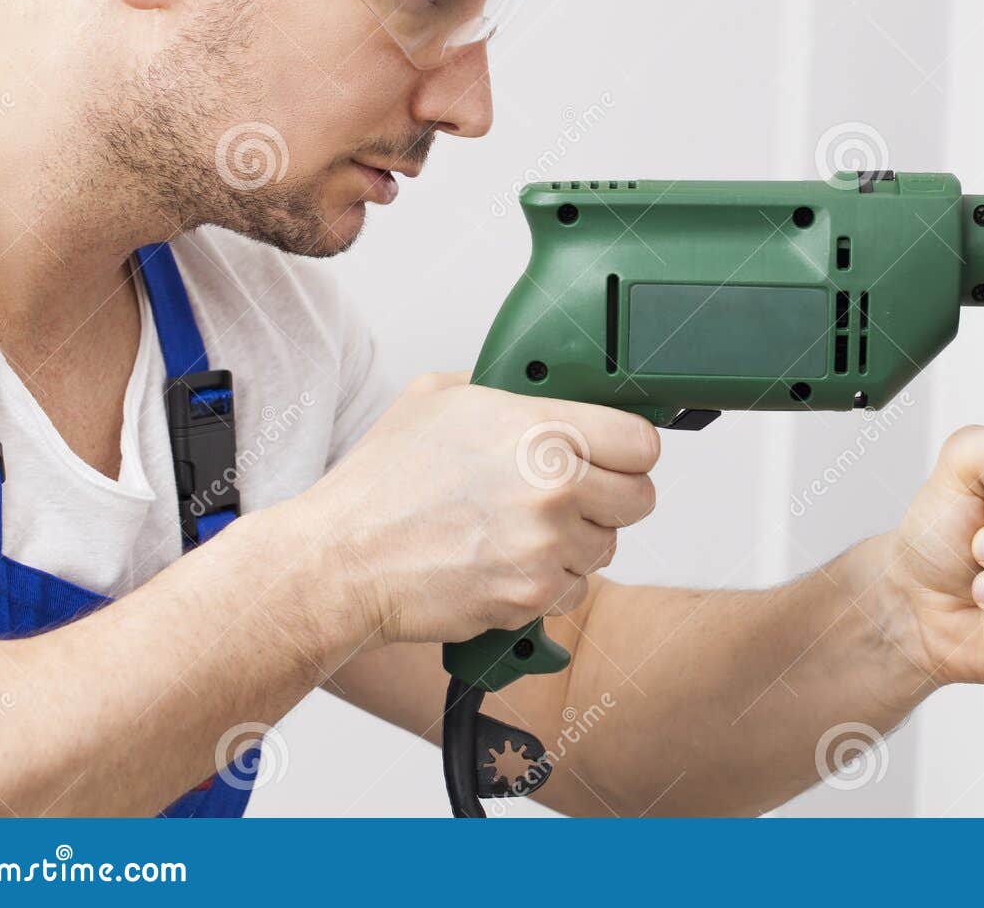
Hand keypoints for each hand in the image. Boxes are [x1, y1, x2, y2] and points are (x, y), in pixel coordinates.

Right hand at [297, 371, 660, 647]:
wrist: (341, 560)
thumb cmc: (381, 483)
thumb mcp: (438, 398)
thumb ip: (506, 390)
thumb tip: (540, 390)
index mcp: (541, 428)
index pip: (642, 442)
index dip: (628, 450)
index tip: (612, 456)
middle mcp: (554, 486)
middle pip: (639, 499)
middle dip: (611, 499)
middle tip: (573, 498)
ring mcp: (546, 545)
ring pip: (607, 548)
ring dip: (577, 543)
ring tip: (523, 531)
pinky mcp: (531, 594)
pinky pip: (574, 591)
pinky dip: (548, 584)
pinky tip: (506, 564)